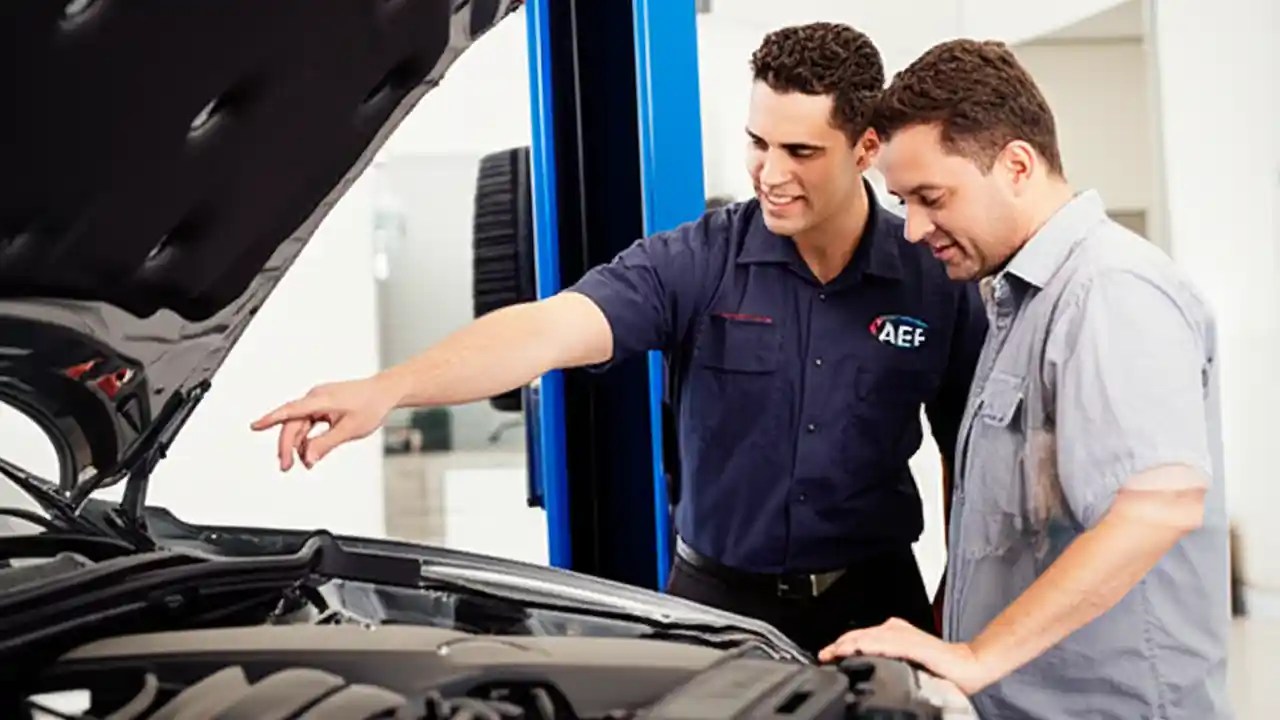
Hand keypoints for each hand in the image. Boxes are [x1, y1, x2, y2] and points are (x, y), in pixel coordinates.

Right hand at [250, 374, 402, 470]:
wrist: (385, 392)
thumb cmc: (371, 405)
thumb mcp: (349, 430)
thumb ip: (326, 444)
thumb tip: (308, 459)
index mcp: (320, 399)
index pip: (290, 411)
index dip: (271, 419)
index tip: (255, 426)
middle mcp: (316, 398)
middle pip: (293, 424)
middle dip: (288, 446)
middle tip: (286, 466)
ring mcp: (320, 402)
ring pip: (301, 426)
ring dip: (300, 445)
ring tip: (305, 463)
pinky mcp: (324, 407)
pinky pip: (310, 424)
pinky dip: (309, 438)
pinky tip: (310, 452)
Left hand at [817, 618, 993, 695]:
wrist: (968, 666)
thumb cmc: (940, 667)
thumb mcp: (905, 661)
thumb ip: (885, 659)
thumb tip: (862, 666)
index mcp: (893, 632)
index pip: (860, 636)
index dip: (840, 645)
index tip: (826, 656)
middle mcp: (896, 629)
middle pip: (859, 634)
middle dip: (839, 645)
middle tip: (823, 655)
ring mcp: (904, 635)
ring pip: (868, 637)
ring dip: (848, 644)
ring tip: (832, 653)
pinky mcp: (913, 643)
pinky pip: (886, 643)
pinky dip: (869, 645)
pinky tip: (857, 650)